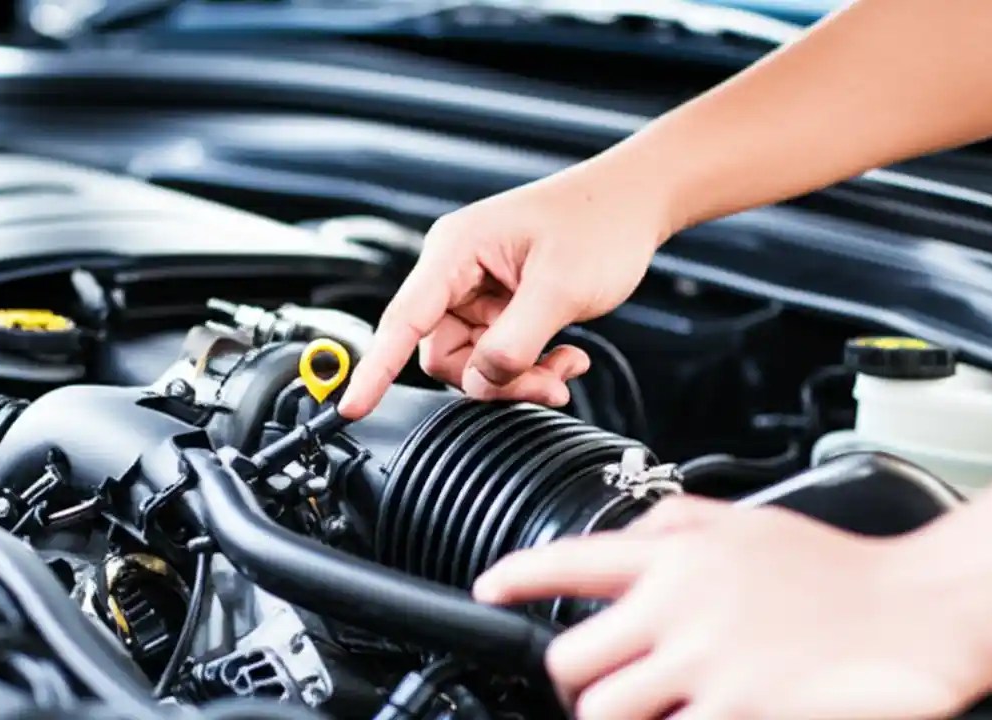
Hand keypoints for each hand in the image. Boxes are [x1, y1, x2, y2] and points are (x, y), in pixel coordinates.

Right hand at [337, 159, 672, 418]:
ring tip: (566, 364)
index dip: (376, 368)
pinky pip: (499, 353)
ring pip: (475, 360)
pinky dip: (532, 364)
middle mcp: (457, 270)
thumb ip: (514, 343)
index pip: (403, 320)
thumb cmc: (600, 223)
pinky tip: (567, 355)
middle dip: (494, 378)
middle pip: (445, 353)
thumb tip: (482, 380)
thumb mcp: (559, 288)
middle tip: (546, 382)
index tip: (353, 405)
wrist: (638, 203)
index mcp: (455, 251)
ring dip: (520, 375)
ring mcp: (479, 289)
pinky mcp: (501, 304)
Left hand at [473, 496, 991, 719]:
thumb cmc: (834, 568)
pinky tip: (692, 714)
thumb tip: (617, 543)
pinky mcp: (736, 709)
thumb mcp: (744, 522)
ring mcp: (703, 663)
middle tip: (591, 688)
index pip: (569, 559)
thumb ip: (671, 528)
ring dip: (610, 716)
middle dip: (570, 681)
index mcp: (675, 557)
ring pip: (602, 709)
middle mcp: (677, 606)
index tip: (489, 588)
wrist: (915, 610)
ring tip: (639, 710)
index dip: (517, 577)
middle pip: (571, 658)